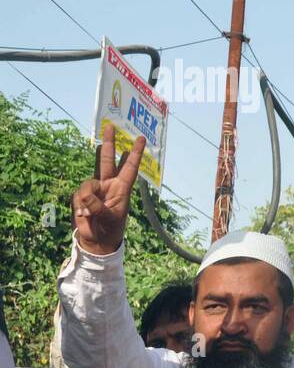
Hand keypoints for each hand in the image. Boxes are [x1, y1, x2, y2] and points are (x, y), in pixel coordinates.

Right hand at [71, 135, 146, 255]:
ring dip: (88, 198)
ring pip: (88, 184)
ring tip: (92, 213)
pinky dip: (80, 206)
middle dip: (109, 143)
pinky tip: (84, 215)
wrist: (96, 240)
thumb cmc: (109, 228)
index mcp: (122, 189)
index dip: (135, 154)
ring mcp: (93, 189)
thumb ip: (98, 206)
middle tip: (111, 126)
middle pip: (107, 160)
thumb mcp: (109, 218)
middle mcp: (108, 185)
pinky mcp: (80, 196)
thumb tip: (86, 195)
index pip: (129, 168)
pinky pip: (78, 195)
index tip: (141, 138)